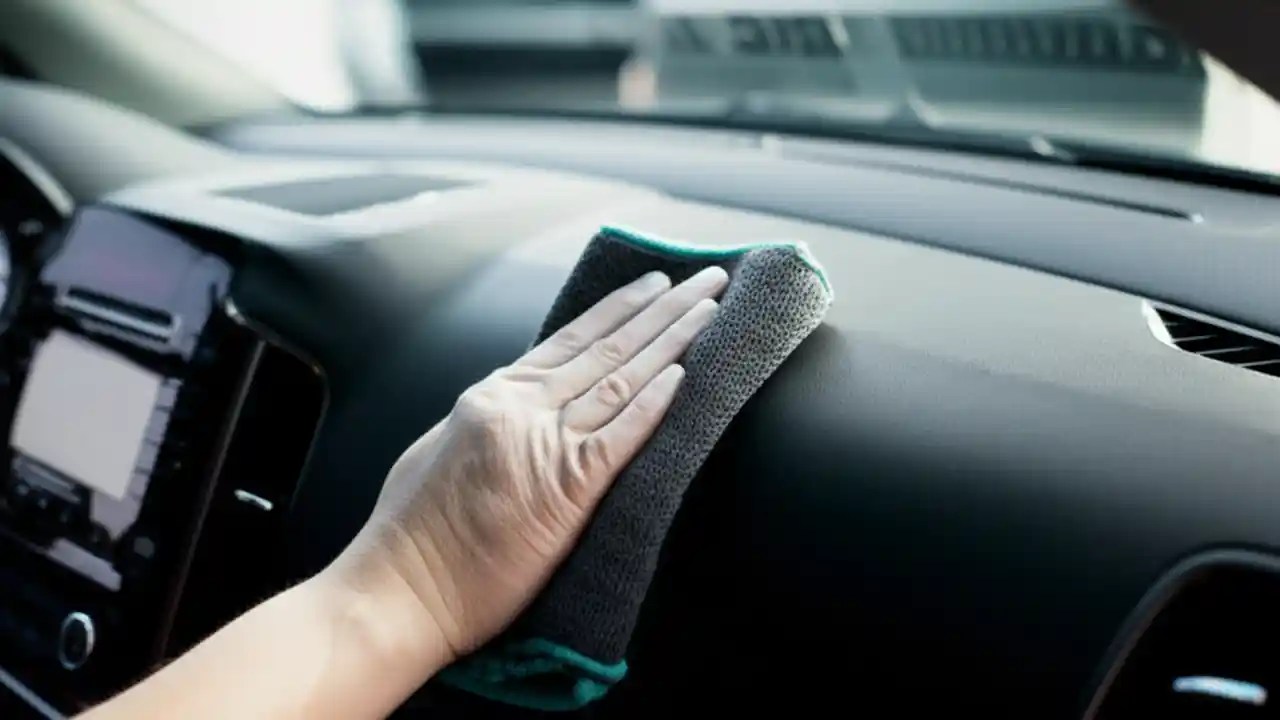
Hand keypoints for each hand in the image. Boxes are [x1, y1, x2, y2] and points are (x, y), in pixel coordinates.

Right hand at [328, 266, 727, 675]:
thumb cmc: (410, 535)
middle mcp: (520, 408)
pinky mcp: (566, 490)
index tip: (654, 287)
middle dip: (662, 310)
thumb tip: (512, 408)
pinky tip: (685, 375)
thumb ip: (486, 422)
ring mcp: (543, 444)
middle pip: (607, 347)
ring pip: (622, 378)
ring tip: (710, 310)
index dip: (618, 309)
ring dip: (673, 341)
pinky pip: (621, 435)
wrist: (399, 590)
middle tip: (706, 279)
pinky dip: (655, 402)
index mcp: (490, 396)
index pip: (569, 340)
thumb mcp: (440, 450)